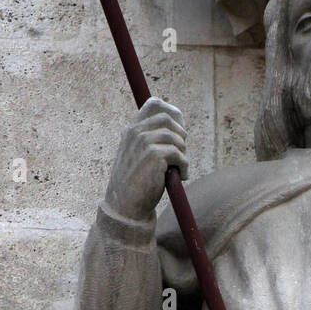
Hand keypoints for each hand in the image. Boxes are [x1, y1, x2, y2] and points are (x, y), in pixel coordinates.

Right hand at [104, 97, 188, 221]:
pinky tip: (181, 176)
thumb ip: (150, 140)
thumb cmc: (135, 182)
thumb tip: (178, 130)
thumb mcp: (138, 155)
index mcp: (131, 129)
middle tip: (181, 153)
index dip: (173, 113)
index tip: (180, 130)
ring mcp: (143, 142)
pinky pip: (179, 154)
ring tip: (180, 167)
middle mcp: (135, 132)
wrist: (125, 205)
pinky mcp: (153, 156)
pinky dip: (185, 166)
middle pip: (168, 118)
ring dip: (183, 153)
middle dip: (181, 134)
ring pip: (176, 137)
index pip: (154, 104)